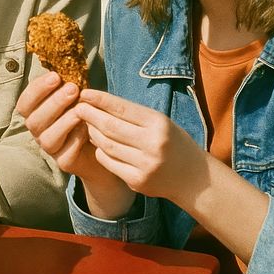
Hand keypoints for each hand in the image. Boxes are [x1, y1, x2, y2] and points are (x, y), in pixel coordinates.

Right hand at [17, 72, 125, 189]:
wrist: (106, 143)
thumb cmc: (87, 113)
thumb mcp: (76, 96)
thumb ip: (67, 84)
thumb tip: (66, 62)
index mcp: (36, 113)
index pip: (24, 103)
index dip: (36, 90)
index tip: (55, 76)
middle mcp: (39, 131)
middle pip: (34, 120)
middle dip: (53, 102)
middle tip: (72, 88)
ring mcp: (50, 148)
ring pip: (47, 137)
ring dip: (64, 120)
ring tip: (81, 108)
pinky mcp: (64, 162)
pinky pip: (65, 152)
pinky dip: (76, 138)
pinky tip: (87, 127)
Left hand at [76, 88, 208, 201]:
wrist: (195, 179)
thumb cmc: (173, 143)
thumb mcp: (160, 122)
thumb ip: (133, 115)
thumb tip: (98, 102)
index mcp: (158, 124)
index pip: (122, 108)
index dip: (99, 100)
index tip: (84, 93)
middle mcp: (152, 144)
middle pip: (110, 126)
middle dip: (90, 115)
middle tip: (77, 108)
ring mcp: (145, 164)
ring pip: (106, 144)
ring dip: (92, 133)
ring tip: (87, 124)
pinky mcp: (138, 181)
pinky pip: (109, 162)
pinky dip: (100, 151)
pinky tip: (98, 144)